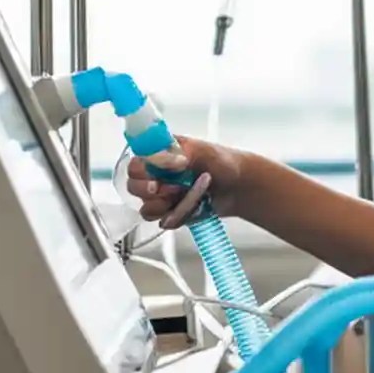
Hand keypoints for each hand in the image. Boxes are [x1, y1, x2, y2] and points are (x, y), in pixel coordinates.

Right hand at [124, 136, 247, 228]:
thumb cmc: (222, 162)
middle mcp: (156, 174)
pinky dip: (180, 215)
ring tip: (193, 195)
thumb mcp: (201, 151)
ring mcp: (162, 195)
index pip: (134, 165)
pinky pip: (163, 221)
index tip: (160, 179)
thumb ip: (178, 154)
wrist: (239, 187)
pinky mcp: (170, 212)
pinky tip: (195, 206)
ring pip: (147, 208)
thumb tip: (167, 160)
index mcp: (159, 153)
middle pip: (133, 188)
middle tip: (177, 188)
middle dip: (155, 192)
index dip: (144, 173)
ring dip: (171, 204)